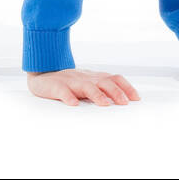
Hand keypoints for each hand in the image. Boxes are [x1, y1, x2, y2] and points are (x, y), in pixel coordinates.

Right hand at [26, 68, 140, 106]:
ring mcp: (71, 81)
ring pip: (86, 86)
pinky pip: (63, 91)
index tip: (136, 98)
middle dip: (116, 92)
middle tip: (124, 103)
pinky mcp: (56, 86)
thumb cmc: (69, 83)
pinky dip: (68, 97)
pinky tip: (73, 104)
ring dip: (96, 95)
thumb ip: (103, 91)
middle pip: (104, 82)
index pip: (114, 78)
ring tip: (104, 104)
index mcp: (94, 78)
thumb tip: (124, 102)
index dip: (126, 87)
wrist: (42, 75)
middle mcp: (85, 78)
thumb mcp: (88, 85)